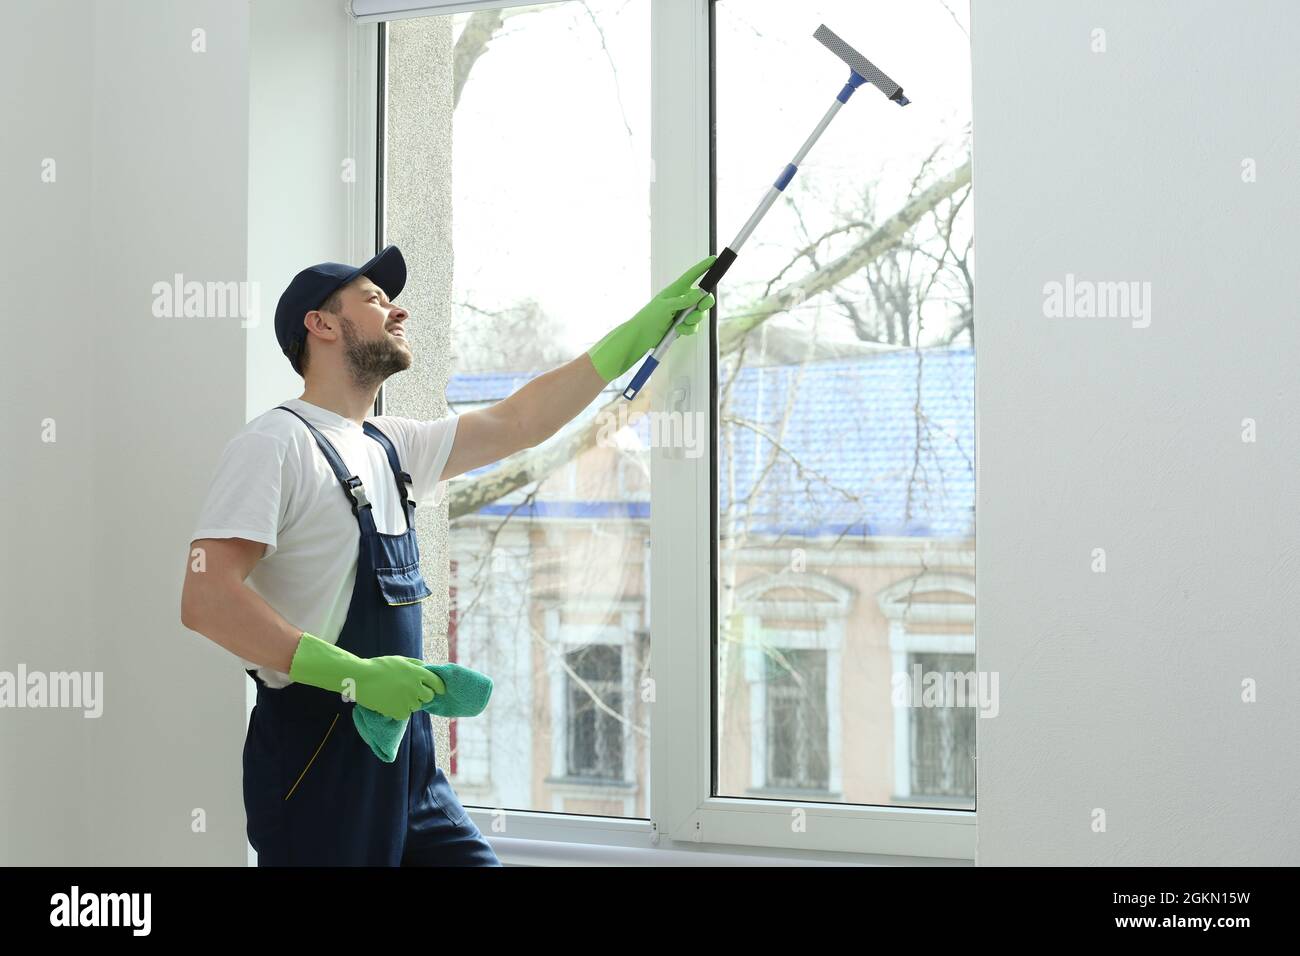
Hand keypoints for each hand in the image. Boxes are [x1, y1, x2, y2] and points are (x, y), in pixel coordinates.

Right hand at [288, 632, 440, 719]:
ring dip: (408, 703)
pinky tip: (388, 703)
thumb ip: (415, 664)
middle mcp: (416, 686)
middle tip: (411, 694)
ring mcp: (408, 700)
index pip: (437, 682)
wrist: (360, 678)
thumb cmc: (378, 667)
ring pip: (415, 706)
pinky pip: (404, 714)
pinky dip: (398, 711)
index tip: (438, 690)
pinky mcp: (399, 711)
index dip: (438, 687)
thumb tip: (426, 668)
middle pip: (428, 696)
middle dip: (423, 696)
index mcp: (417, 672)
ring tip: (394, 696)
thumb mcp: (399, 660)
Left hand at [586, 255, 717, 382]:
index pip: (692, 275)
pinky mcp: (682, 325)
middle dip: (704, 304)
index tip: (713, 259)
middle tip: (700, 308)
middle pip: (703, 298)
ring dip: (694, 320)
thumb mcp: (666, 306)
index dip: (703, 267)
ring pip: (700, 314)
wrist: (641, 336)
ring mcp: (682, 313)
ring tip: (682, 322)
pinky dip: (688, 329)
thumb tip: (700, 293)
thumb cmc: (648, 317)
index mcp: (676, 290)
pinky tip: (678, 330)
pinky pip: (694, 326)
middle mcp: (682, 300)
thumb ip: (684, 300)